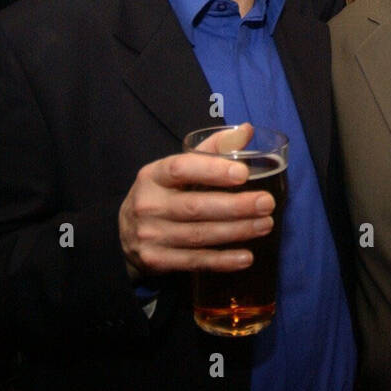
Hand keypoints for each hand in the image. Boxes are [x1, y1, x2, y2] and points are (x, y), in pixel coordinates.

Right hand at [119, 124, 273, 278]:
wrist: (123, 234)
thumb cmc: (161, 194)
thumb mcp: (176, 169)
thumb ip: (211, 149)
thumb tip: (247, 130)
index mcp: (153, 175)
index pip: (181, 168)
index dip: (212, 170)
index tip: (244, 173)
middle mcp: (149, 205)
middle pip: (195, 206)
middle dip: (235, 206)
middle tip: (266, 203)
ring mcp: (151, 235)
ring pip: (199, 235)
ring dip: (237, 231)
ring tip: (265, 224)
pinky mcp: (156, 261)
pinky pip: (195, 261)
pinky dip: (222, 261)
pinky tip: (246, 257)